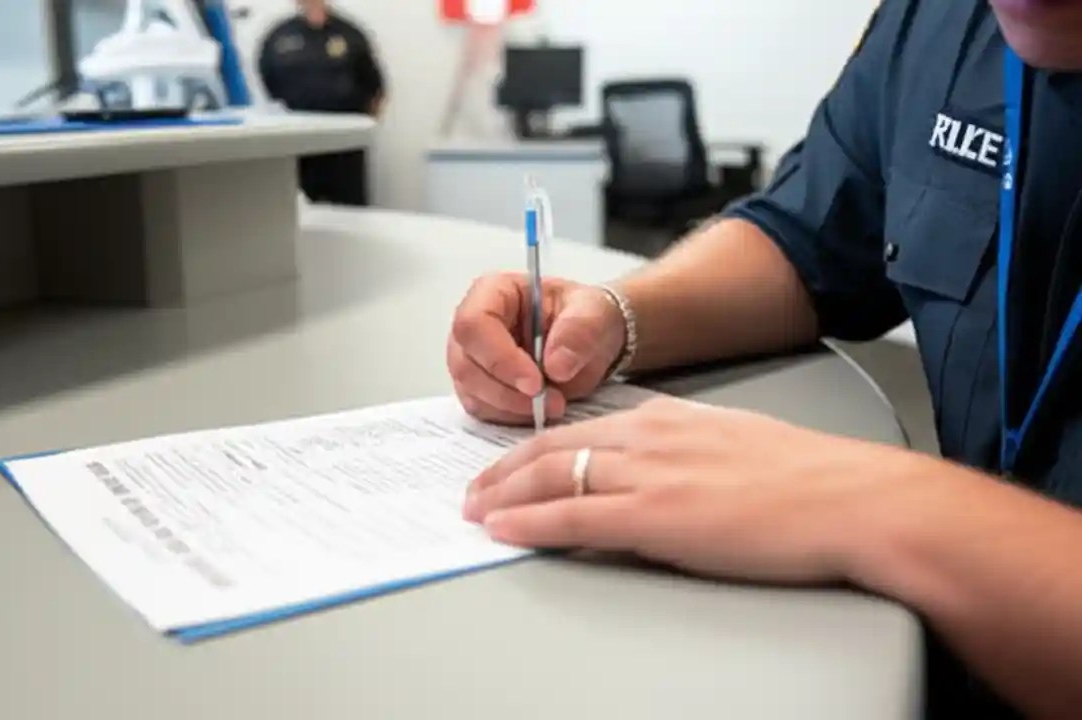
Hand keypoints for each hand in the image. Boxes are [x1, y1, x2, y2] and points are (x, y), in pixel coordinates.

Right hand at [448, 273, 625, 425]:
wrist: (590, 341)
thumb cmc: (584, 317)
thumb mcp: (595, 312)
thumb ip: (580, 330)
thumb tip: (556, 365)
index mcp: (493, 292)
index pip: (474, 324)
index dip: (499, 358)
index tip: (535, 383)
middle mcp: (474, 326)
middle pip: (465, 364)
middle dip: (507, 392)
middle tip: (552, 401)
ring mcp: (472, 358)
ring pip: (471, 391)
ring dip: (511, 408)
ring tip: (553, 404)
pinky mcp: (478, 387)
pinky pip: (481, 409)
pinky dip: (510, 417)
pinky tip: (538, 410)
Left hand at [463, 395, 912, 583]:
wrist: (850, 498)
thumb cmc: (808, 478)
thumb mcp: (732, 446)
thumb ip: (685, 454)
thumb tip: (661, 478)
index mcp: (666, 418)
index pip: (579, 430)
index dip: (533, 449)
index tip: (509, 465)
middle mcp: (647, 436)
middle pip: (551, 448)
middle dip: (502, 471)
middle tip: (473, 490)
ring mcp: (649, 474)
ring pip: (551, 478)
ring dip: (503, 496)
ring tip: (475, 511)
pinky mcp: (655, 515)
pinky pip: (572, 518)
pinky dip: (529, 524)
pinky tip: (505, 530)